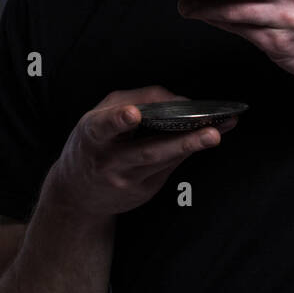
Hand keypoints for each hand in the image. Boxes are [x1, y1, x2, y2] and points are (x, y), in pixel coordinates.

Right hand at [45, 85, 238, 221]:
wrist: (77, 194)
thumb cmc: (92, 144)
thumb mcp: (97, 119)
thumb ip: (131, 102)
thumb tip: (175, 99)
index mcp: (92, 135)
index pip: (103, 126)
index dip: (117, 120)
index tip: (132, 115)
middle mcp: (109, 161)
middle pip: (147, 151)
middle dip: (180, 141)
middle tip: (210, 131)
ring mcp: (127, 180)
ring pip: (163, 162)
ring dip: (192, 146)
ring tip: (216, 134)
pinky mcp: (142, 191)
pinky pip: (169, 167)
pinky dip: (188, 152)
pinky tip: (207, 139)